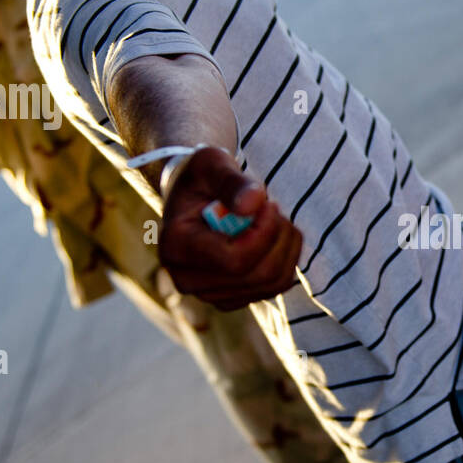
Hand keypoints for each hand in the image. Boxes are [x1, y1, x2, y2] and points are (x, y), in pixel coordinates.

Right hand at [158, 147, 302, 309]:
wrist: (195, 198)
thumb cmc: (202, 178)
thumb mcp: (211, 164)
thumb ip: (232, 182)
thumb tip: (254, 203)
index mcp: (175, 247)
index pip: (234, 259)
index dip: (265, 232)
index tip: (270, 203)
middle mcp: (187, 279)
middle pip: (257, 274)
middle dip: (280, 238)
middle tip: (277, 208)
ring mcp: (209, 294)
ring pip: (271, 283)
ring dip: (287, 248)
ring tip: (277, 219)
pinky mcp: (231, 298)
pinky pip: (274, 287)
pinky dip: (286, 260)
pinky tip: (277, 236)